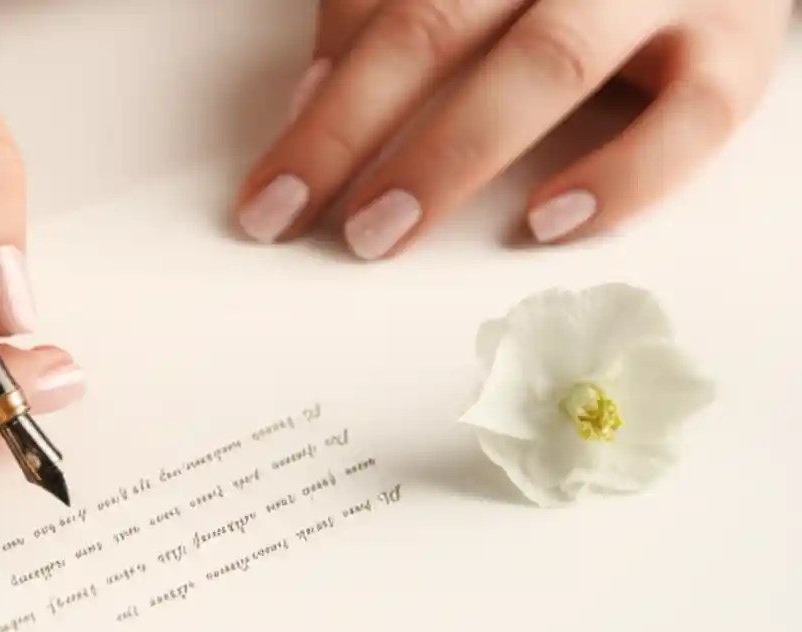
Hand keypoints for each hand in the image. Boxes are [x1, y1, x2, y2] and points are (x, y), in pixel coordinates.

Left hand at [235, 0, 791, 257]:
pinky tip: (546, 224)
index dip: (322, 91)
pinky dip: (621, 176)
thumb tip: (311, 99)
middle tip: (294, 211)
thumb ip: (397, 12)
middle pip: (440, 24)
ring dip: (452, 154)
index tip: (269, 181)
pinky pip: (691, 120)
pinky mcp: (740, 47)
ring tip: (381, 230)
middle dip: (353, 126)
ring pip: (549, 63)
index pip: (390, 1)